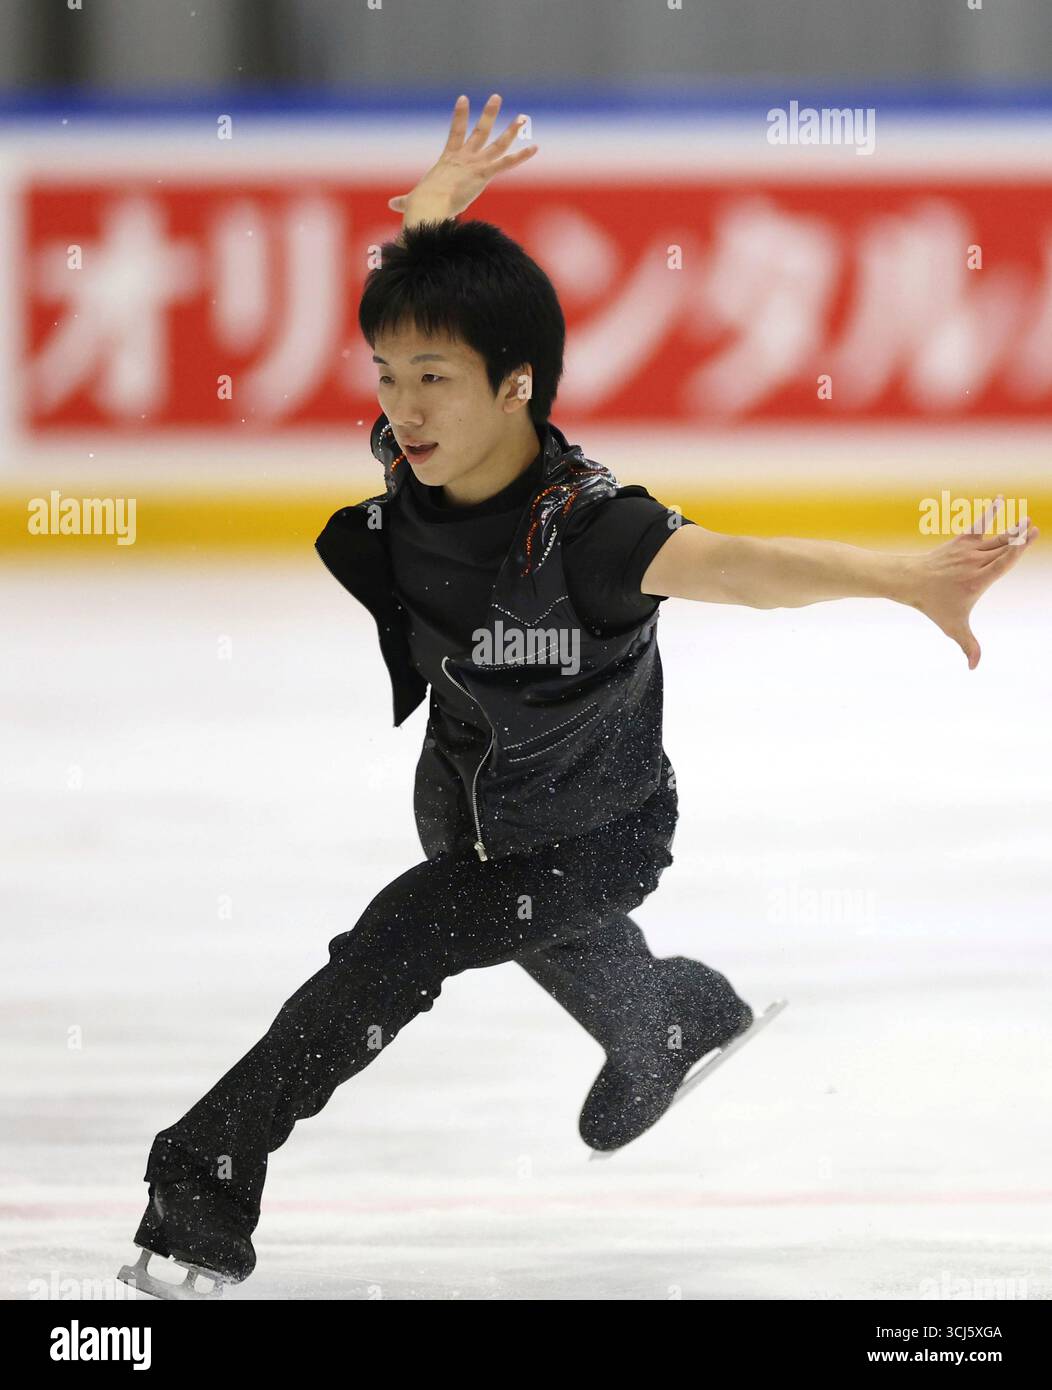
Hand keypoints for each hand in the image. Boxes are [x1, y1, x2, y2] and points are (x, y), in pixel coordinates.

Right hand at [389, 93, 537, 224]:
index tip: (464, 99)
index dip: (460, 116)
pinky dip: (521, 156)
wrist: (428, 206)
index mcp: (448, 161)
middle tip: (497, 98)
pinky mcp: (483, 174)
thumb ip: (405, 201)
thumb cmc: (421, 206)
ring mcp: (474, 164)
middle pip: (479, 131)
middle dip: (488, 114)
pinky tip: (535, 148)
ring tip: (522, 118)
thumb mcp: (412, 200)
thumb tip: (391, 206)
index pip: (455, 133)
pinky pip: (506, 163)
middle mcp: (463, 158)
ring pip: (497, 144)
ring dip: (511, 131)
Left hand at [907, 496, 1037, 668]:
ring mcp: (968, 550)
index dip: (1017, 550)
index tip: (1029, 537)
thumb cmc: (933, 605)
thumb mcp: (953, 627)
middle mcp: (975, 563)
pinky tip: (999, 499)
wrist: (909, 581)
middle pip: (1002, 548)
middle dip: (1019, 537)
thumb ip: (969, 646)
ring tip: (1026, 520)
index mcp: (978, 581)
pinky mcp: (961, 542)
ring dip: (1012, 529)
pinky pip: (978, 525)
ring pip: (995, 538)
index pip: (1003, 563)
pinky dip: (989, 513)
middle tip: (1034, 526)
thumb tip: (974, 669)